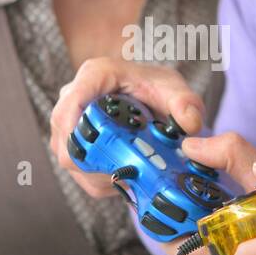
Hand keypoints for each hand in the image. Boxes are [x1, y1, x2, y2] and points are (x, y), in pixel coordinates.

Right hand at [50, 57, 205, 198]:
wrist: (149, 96)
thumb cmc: (157, 89)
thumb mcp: (175, 90)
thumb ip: (186, 103)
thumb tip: (190, 123)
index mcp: (95, 75)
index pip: (73, 102)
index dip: (78, 131)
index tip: (99, 155)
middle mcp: (73, 96)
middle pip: (65, 137)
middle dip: (95, 162)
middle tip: (127, 173)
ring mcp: (67, 121)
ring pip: (68, 158)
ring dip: (98, 174)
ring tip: (129, 175)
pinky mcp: (68, 142)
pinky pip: (75, 169)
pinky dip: (98, 179)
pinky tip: (121, 175)